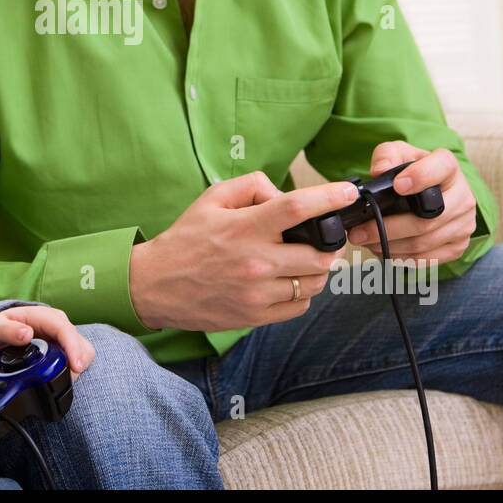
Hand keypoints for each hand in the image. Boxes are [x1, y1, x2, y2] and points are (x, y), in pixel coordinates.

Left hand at [0, 305, 94, 379]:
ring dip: (79, 365)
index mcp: (43, 316)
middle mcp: (57, 324)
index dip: (73, 347)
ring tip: (65, 380)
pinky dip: (76, 369)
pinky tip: (64, 377)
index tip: (75, 366)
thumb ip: (7, 330)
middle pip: (79, 342)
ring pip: (84, 350)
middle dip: (78, 361)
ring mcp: (62, 337)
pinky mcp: (64, 348)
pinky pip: (79, 358)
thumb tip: (26, 333)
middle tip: (67, 380)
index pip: (64, 329)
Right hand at [128, 172, 360, 331]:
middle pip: (320, 255)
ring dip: (318, 270)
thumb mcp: (211, 199)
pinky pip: (298, 306)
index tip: (347, 192)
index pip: (297, 208)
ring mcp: (257, 293)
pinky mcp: (255, 316)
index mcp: (245, 228)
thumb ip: (251, 186)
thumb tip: (282, 193)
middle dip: (331, 244)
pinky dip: (302, 293)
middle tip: (326, 238)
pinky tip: (288, 282)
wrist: (155, 284)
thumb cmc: (185, 239)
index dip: (330, 198)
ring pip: (314, 283)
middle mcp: (255, 262)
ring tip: (304, 260)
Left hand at [346, 141, 476, 265]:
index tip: (397, 186)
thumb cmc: (411, 172)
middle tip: (358, 232)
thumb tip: (379, 171)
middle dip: (387, 227)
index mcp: (449, 168)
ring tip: (365, 242)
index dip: (421, 177)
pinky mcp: (458, 246)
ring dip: (389, 245)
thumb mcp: (398, 154)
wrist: (434, 193)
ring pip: (424, 242)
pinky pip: (427, 258)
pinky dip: (401, 257)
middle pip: (426, 218)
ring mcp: (464, 224)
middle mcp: (463, 196)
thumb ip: (386, 155)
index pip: (442, 167)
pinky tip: (383, 251)